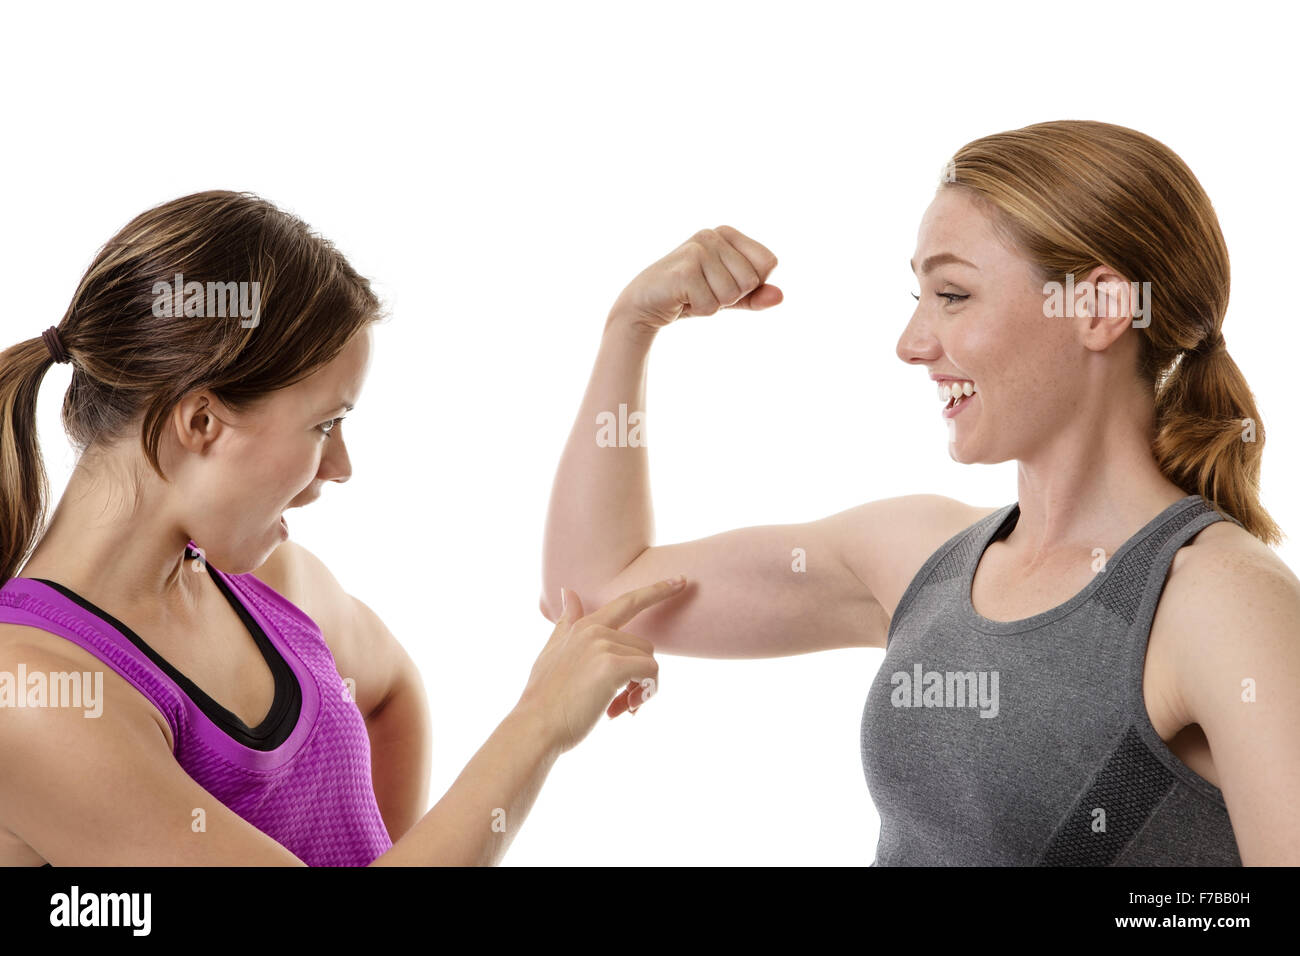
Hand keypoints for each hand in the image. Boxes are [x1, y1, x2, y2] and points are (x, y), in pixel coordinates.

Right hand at [518, 577, 686, 754]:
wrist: (534, 727)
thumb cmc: (544, 698)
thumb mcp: (551, 652)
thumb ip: (565, 622)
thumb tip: (567, 591)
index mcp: (584, 627)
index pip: (628, 601)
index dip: (656, 590)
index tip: (682, 581)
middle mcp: (594, 630)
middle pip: (644, 646)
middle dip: (638, 677)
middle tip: (620, 702)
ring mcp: (603, 645)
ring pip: (649, 662)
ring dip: (640, 690)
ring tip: (617, 709)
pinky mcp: (612, 666)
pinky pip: (650, 673)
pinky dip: (644, 694)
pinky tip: (623, 710)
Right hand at [606, 226, 782, 336]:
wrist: (643, 305)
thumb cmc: (688, 296)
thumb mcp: (726, 295)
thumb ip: (755, 296)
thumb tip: (780, 296)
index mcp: (727, 233)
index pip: (768, 263)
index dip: (750, 284)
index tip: (721, 282)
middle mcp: (712, 235)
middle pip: (751, 280)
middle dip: (730, 296)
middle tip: (703, 291)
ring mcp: (697, 250)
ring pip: (732, 293)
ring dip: (713, 304)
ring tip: (691, 294)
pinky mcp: (684, 271)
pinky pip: (712, 305)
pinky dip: (700, 310)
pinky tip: (681, 299)